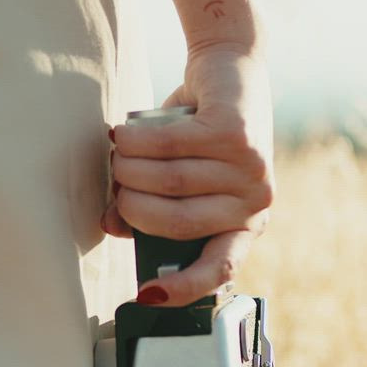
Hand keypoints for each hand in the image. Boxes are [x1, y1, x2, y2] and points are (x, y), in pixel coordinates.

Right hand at [102, 47, 273, 305]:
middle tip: (117, 182)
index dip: (183, 287)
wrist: (229, 71)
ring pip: (167, 180)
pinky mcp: (237, 134)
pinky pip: (168, 145)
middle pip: (175, 221)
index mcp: (245, 225)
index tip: (145, 295)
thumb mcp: (177, 178)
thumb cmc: (198, 135)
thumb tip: (112, 224)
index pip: (220, 269)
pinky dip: (134, 139)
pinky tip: (122, 133)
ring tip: (117, 153)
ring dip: (128, 166)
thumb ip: (149, 208)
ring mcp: (251, 169)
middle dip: (131, 203)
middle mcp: (255, 202)